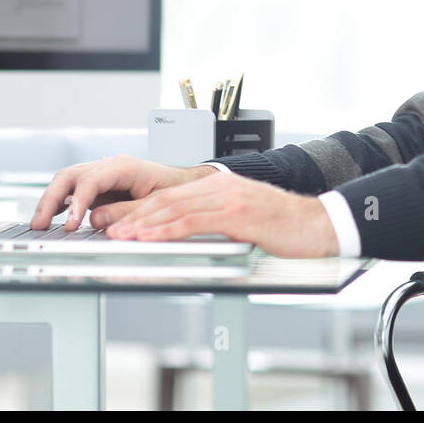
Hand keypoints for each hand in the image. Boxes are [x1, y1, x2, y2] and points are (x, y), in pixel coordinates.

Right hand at [31, 154, 216, 231]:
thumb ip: (126, 211)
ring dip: (51, 201)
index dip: (78, 202)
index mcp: (124, 166)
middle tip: (40, 223)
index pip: (91, 180)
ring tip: (39, 223)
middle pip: (70, 176)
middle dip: (52, 199)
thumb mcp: (155, 203)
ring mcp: (101, 174)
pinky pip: (72, 190)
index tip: (71, 223)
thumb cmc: (173, 190)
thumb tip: (96, 220)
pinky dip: (59, 203)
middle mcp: (108, 166)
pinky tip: (50, 218)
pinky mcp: (97, 186)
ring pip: (66, 181)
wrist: (182, 184)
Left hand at [104, 170, 340, 257]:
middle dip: (131, 213)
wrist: (318, 225)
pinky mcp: (237, 214)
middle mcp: (221, 186)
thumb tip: (192, 230)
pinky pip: (193, 222)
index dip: (139, 207)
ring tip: (117, 235)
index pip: (170, 195)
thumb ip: (218, 219)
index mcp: (220, 185)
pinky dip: (166, 230)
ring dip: (141, 223)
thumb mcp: (245, 218)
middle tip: (104, 225)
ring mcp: (229, 198)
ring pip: (174, 208)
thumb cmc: (285, 226)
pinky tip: (149, 237)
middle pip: (165, 198)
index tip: (116, 219)